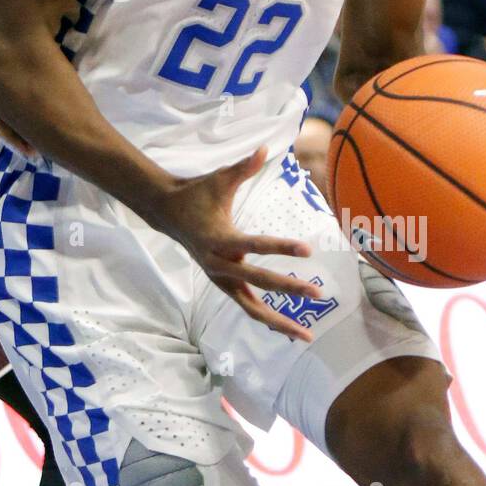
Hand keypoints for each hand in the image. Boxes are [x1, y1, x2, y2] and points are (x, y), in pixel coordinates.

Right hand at [147, 147, 325, 340]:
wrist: (167, 213)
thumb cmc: (197, 194)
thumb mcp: (220, 179)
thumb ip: (244, 167)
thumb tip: (265, 148)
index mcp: (220, 239)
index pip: (256, 246)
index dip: (282, 248)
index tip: (308, 250)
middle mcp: (219, 264)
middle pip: (258, 282)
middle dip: (289, 289)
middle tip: (318, 295)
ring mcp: (220, 278)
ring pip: (251, 308)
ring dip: (278, 323)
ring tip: (306, 337)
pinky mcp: (222, 284)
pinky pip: (246, 306)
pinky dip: (265, 318)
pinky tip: (286, 328)